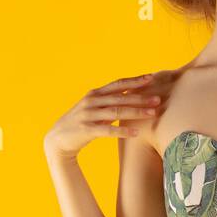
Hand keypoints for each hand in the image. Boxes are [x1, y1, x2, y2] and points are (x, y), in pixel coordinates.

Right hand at [44, 71, 162, 160]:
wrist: (58, 139)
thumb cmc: (82, 122)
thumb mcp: (95, 108)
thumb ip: (110, 102)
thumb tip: (133, 96)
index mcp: (95, 94)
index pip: (118, 84)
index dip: (134, 80)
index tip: (151, 78)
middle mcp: (91, 101)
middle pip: (120, 97)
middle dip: (141, 97)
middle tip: (158, 99)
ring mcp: (88, 115)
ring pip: (116, 112)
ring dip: (136, 112)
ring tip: (152, 114)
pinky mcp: (86, 130)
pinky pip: (107, 130)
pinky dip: (122, 131)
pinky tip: (135, 133)